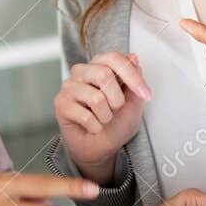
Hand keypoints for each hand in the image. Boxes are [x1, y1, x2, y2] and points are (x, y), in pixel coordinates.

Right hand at [54, 51, 150, 181]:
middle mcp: (82, 72)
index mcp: (100, 65)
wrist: (101, 148)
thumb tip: (133, 57)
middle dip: (117, 99)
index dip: (132, 75)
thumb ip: (134, 80)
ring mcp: (69, 87)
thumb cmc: (116, 124)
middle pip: (103, 74)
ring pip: (96, 98)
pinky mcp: (61, 104)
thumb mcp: (134, 103)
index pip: (115, 58)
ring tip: (102, 119)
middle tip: (117, 110)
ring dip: (106, 116)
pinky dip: (95, 126)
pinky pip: (85, 115)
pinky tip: (92, 127)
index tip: (145, 94)